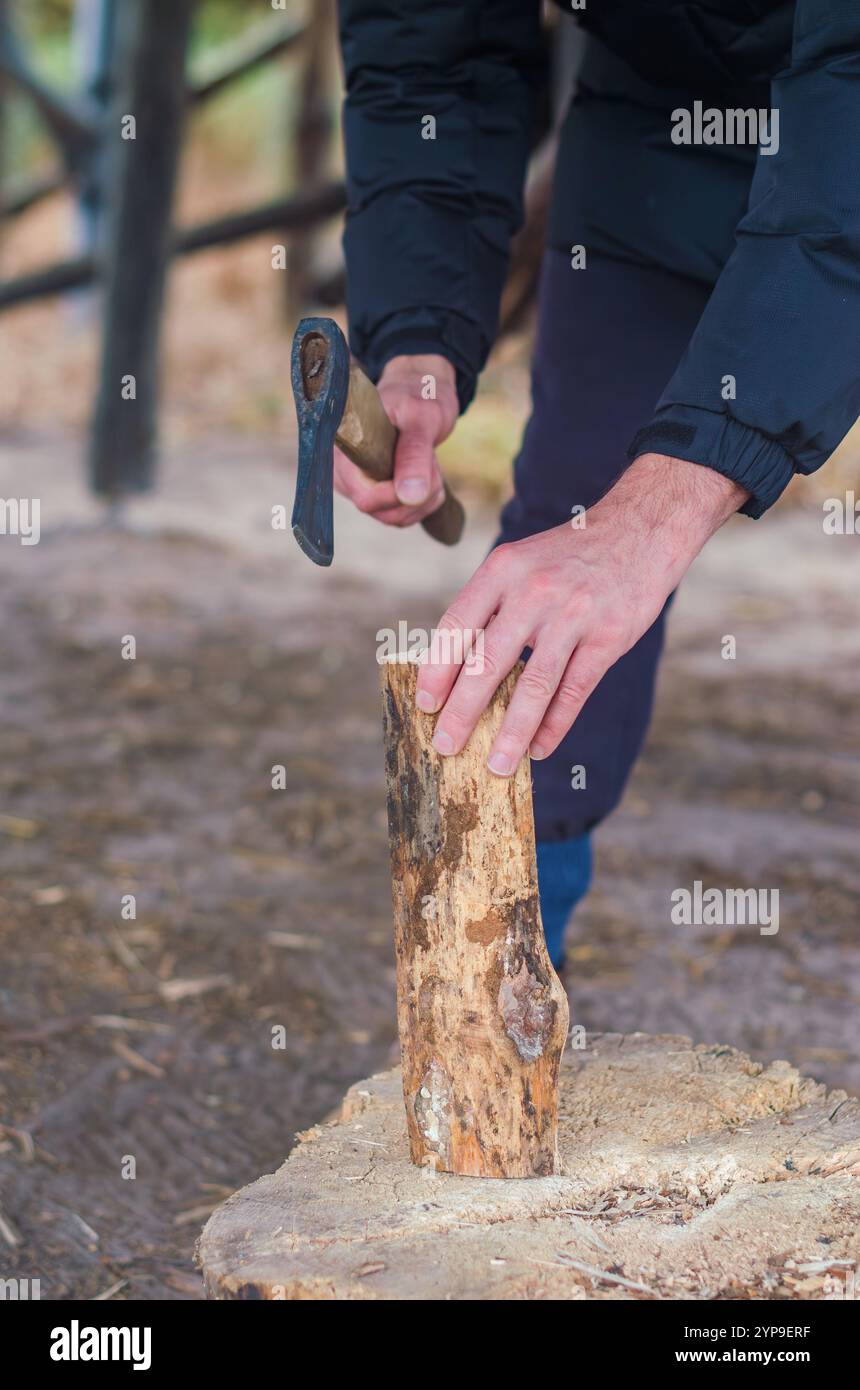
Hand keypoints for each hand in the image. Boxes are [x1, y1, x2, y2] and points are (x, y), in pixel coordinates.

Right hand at [333, 353, 458, 526]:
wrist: (419, 391)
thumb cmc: (417, 397)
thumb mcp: (421, 418)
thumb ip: (414, 455)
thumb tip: (410, 497)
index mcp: (346, 451)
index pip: (365, 497)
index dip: (398, 493)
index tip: (424, 468)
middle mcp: (345, 473)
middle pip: (380, 512)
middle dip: (416, 493)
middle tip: (430, 460)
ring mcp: (359, 486)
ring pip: (394, 518)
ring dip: (424, 498)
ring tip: (430, 463)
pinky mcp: (375, 494)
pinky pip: (401, 515)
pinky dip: (423, 502)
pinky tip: (427, 475)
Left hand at [415, 454, 748, 773]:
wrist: (640, 530)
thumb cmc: (569, 556)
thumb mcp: (521, 562)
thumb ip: (491, 606)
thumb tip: (456, 669)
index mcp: (502, 570)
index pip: (457, 627)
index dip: (436, 670)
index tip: (424, 704)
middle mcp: (534, 592)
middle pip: (487, 663)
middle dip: (463, 712)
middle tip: (445, 745)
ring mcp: (573, 616)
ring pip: (534, 687)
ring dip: (511, 733)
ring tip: (496, 765)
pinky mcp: (608, 638)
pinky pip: (574, 692)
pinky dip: (554, 726)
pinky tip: (539, 748)